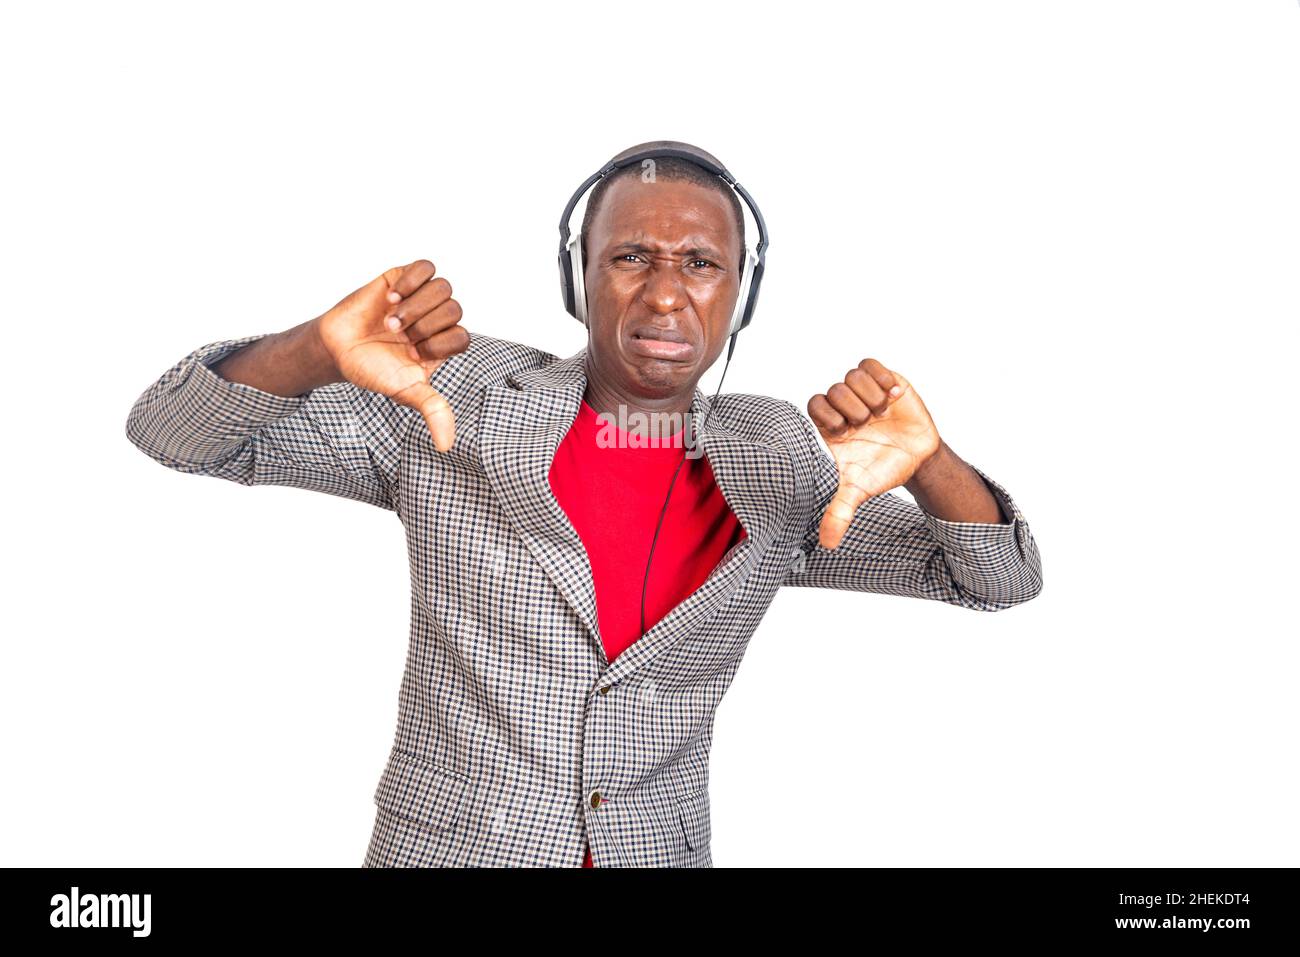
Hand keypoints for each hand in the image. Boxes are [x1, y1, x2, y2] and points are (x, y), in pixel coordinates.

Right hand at [315, 259, 468, 451]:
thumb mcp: (405, 392)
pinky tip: (391, 296)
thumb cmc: (372, 370)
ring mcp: (420, 298)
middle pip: (455, 309)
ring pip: (443, 288)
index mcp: (443, 345)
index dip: (439, 344)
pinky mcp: (402, 278)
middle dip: (424, 325)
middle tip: (397, 336)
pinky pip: (425, 268)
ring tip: (391, 319)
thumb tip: (446, 445)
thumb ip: (432, 410)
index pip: (462, 336)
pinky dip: (411, 281)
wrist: (336, 349)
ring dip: (416, 305)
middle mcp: (436, 320)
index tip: (412, 353)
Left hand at [807, 357, 941, 548]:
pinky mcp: (885, 381)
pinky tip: (893, 395)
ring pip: (852, 375)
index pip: (814, 404)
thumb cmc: (882, 470)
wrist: (917, 459)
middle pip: (835, 390)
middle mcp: (845, 406)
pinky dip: (881, 377)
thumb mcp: (859, 490)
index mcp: (831, 426)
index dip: (828, 415)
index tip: (846, 432)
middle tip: (869, 423)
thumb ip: (840, 511)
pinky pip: (871, 364)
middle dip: (853, 408)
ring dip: (868, 394)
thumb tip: (827, 543)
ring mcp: (865, 393)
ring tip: (883, 410)